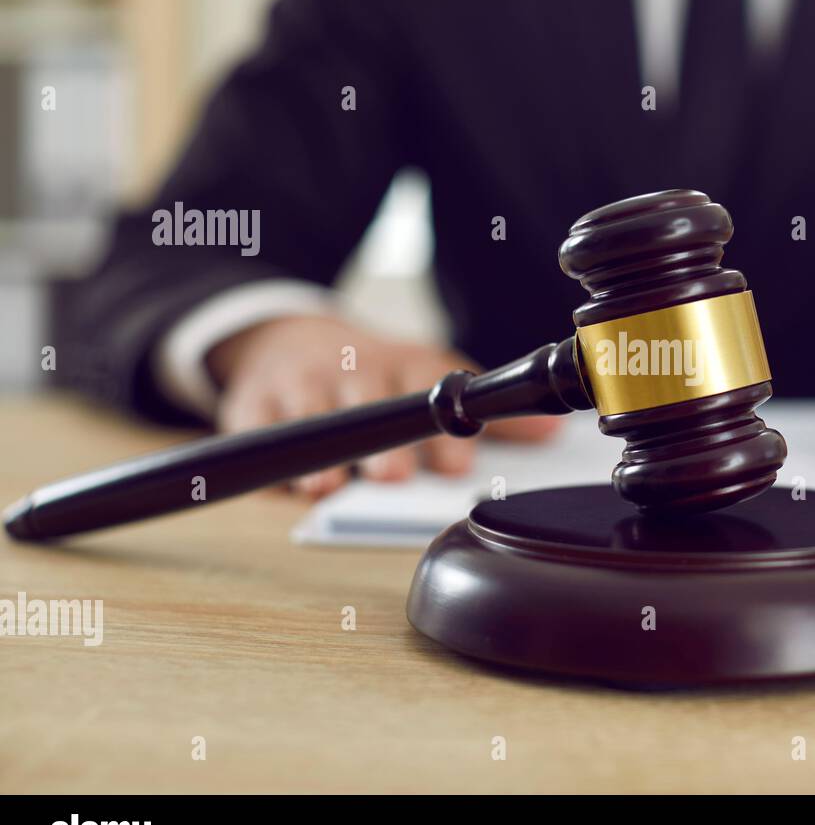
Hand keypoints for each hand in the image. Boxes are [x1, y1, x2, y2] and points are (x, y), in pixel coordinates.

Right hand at [207, 314, 561, 495]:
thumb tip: (551, 435)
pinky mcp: (252, 399)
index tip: (457, 469)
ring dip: (323, 452)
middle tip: (395, 479)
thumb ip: (489, 415)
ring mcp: (302, 382)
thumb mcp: (430, 381)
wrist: (289, 336)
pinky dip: (266, 450)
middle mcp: (355, 369)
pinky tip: (279, 486)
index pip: (430, 391)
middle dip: (383, 444)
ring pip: (312, 414)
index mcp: (405, 366)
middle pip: (370, 403)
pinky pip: (255, 424)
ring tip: (328, 488)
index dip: (444, 432)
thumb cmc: (374, 373)